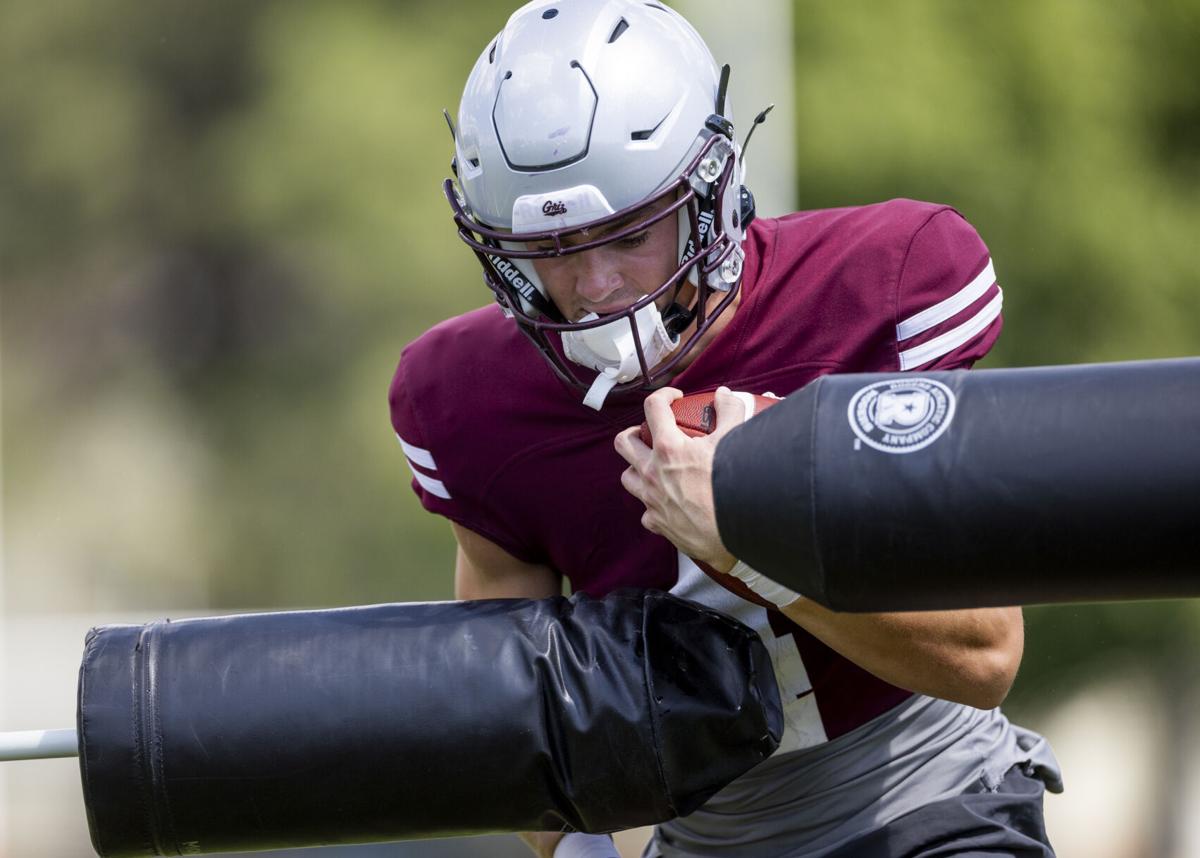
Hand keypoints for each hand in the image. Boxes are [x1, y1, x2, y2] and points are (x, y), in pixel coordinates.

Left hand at [614, 386, 747, 571]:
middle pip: (624, 442)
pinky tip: (667, 501)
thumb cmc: (733, 486)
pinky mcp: (658, 523)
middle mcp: (653, 472)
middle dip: (634, 432)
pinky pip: (645, 511)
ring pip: (627, 476)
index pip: (653, 407)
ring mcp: (651, 499)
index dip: (663, 396)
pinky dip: (652, 504)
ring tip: (653, 465)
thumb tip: (724, 395)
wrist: (736, 530)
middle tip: (651, 433)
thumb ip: (729, 411)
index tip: (674, 399)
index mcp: (669, 448)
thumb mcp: (734, 440)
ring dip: (636, 467)